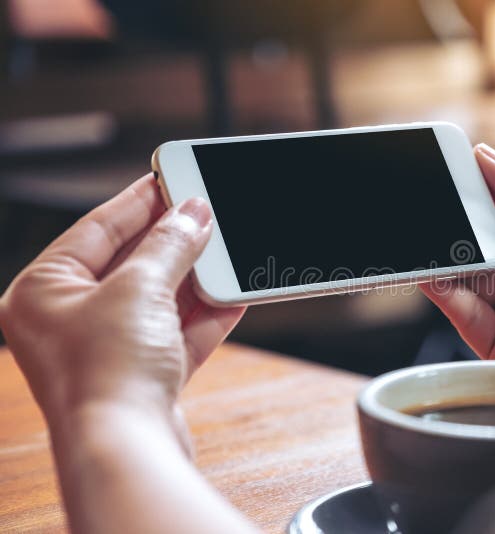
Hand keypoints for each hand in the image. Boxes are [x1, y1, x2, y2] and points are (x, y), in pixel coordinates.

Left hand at [0, 175, 244, 452]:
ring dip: (195, 277)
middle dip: (173, 240)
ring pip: (158, 298)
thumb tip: (193, 213)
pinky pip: (176, 331)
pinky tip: (232, 294)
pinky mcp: (142, 374)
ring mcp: (107, 349)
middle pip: (131, 262)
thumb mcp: (140, 289)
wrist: (128, 449)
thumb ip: (169, 245)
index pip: (96, 228)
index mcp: (43, 292)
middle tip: (206, 213)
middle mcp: (69, 320)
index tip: (171, 178)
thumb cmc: (106, 374)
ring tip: (226, 249)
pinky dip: (205, 313)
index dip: (139, 201)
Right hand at [423, 145, 494, 376]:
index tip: (444, 170)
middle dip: (452, 225)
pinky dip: (444, 293)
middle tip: (429, 208)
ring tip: (424, 238)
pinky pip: (464, 314)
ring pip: (464, 276)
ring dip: (444, 258)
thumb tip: (486, 157)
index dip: (472, 190)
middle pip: (475, 242)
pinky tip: (434, 274)